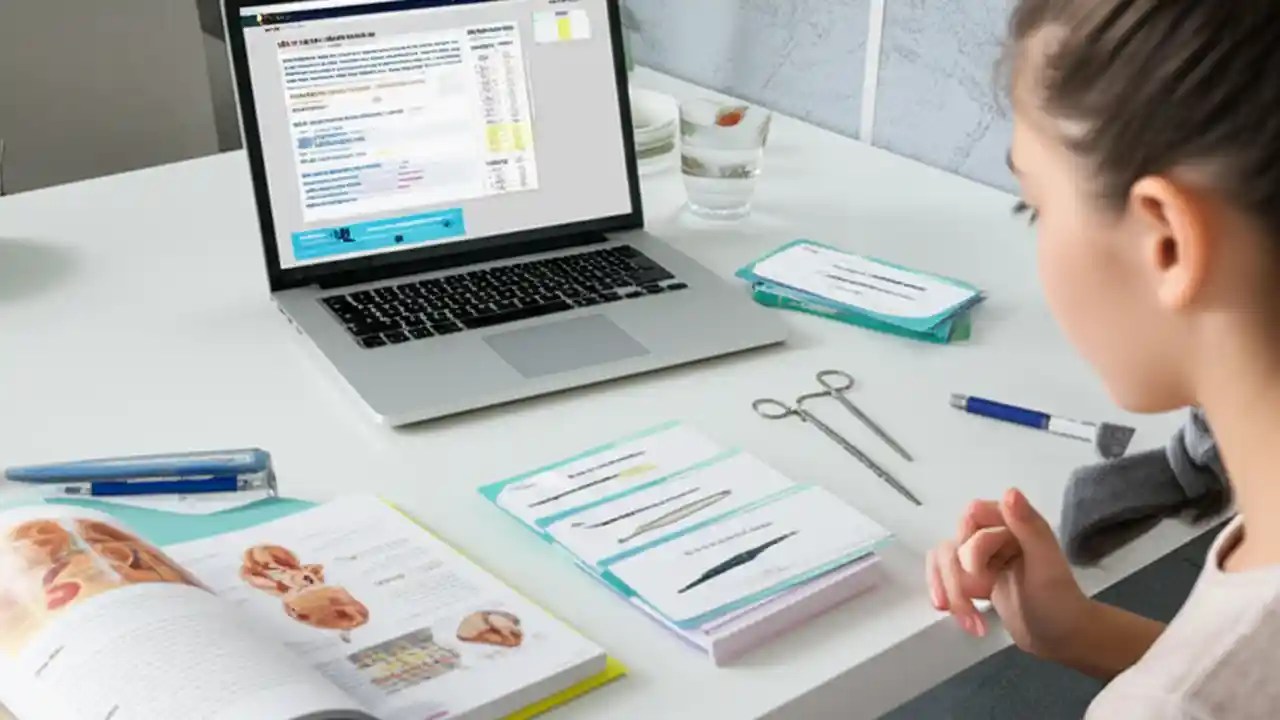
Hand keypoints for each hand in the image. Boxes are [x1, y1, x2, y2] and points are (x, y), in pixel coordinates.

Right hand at [925, 488, 1090, 659]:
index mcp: (1014, 524)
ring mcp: (982, 559)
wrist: (1064, 641)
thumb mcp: (1047, 566)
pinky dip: (949, 599)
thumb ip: (1029, 527)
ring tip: (970, 623)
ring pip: (944, 563)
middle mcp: (995, 536)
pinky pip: (945, 579)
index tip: (978, 573)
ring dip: (951, 594)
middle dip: (957, 578)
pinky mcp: (974, 580)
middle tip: (977, 601)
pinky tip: (965, 621)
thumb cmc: (1060, 603)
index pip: (972, 516)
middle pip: (953, 543)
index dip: (969, 545)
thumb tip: (1009, 492)